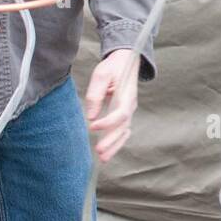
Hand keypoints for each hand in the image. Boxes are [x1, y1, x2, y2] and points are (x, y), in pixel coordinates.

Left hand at [85, 48, 138, 162]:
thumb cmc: (113, 67)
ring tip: (103, 159)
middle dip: (111, 141)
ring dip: (114, 146)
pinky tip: (107, 153)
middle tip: (99, 152)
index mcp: (127, 96)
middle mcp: (130, 106)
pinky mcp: (123, 115)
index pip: (120, 114)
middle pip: (123, 128)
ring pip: (123, 133)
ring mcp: (128, 111)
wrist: (126, 61)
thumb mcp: (101, 74)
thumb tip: (90, 116)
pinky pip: (121, 132)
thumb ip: (95, 94)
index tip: (92, 126)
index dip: (108, 122)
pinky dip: (115, 143)